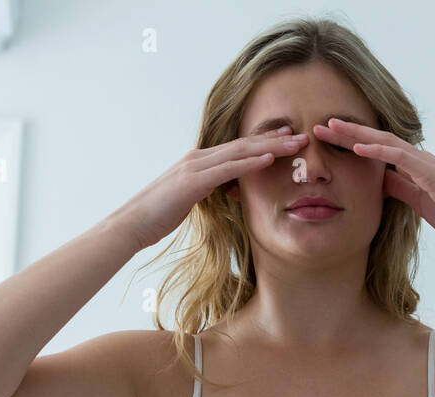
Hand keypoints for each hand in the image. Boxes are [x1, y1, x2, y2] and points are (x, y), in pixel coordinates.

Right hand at [114, 126, 308, 249]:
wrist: (131, 223)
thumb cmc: (157, 216)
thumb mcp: (188, 200)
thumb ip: (206, 191)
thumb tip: (223, 192)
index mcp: (198, 162)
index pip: (237, 148)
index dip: (264, 142)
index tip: (288, 140)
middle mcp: (198, 158)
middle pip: (244, 144)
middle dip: (275, 139)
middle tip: (303, 135)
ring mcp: (195, 167)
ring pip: (240, 152)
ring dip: (271, 146)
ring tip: (295, 143)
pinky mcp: (193, 181)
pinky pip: (228, 169)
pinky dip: (250, 162)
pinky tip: (269, 158)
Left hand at [312, 118, 434, 246]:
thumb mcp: (417, 201)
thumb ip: (399, 187)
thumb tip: (380, 180)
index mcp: (412, 166)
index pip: (376, 149)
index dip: (350, 143)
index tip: (326, 141)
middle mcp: (416, 159)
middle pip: (376, 139)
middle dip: (346, 132)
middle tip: (318, 125)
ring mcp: (423, 163)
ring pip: (384, 140)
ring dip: (356, 133)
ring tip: (331, 127)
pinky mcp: (429, 172)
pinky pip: (399, 157)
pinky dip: (378, 149)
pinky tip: (358, 146)